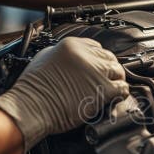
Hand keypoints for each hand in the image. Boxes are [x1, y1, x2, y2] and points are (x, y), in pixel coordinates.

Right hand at [0, 37, 128, 150]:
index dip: (98, 58)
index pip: (96, 46)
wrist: (31, 108)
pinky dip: (120, 93)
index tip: (98, 66)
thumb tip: (74, 59)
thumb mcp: (44, 59)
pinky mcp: (102, 90)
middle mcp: (85, 56)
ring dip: (116, 80)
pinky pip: (121, 88)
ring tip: (110, 88)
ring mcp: (95, 72)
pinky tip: (115, 97)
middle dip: (108, 69)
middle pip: (109, 58)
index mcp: (71, 45)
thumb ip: (62, 55)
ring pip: (118, 71)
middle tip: (105, 79)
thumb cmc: (32, 89)